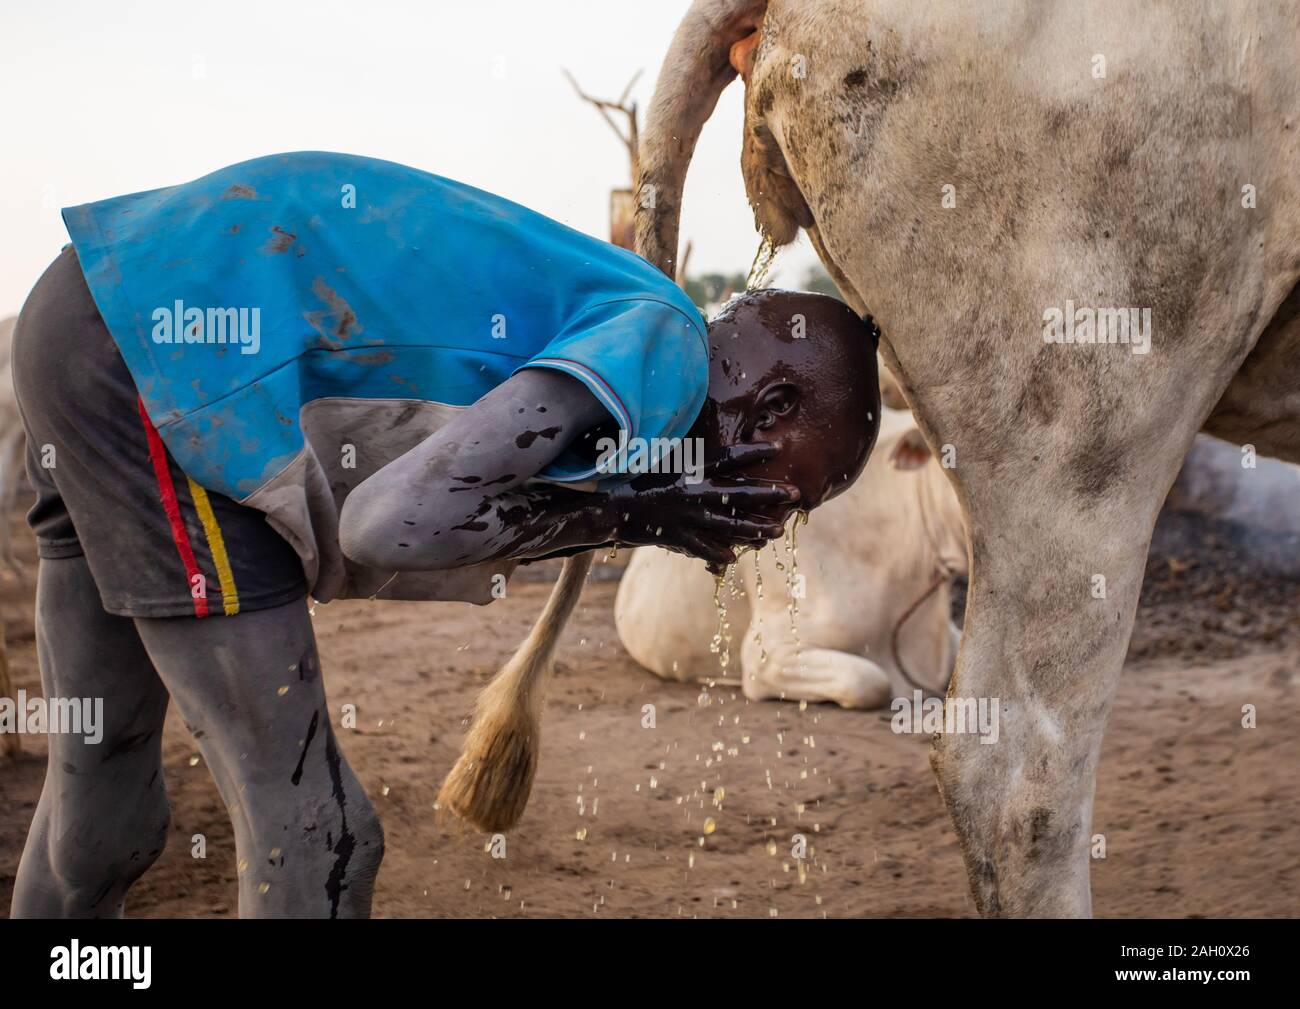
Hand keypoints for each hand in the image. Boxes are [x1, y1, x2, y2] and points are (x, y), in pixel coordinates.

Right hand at [606, 442, 799, 568]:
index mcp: (688, 471)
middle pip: (737, 494)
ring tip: (777, 532)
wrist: (607, 508)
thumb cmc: (635, 481)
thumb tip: (705, 453)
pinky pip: (702, 548)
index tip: (777, 448)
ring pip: (728, 526)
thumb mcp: (662, 463)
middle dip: (768, 494)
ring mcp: (684, 518)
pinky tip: (735, 557)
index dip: (752, 453)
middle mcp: (691, 493)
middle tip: (795, 494)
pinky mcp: (675, 537)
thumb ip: (686, 461)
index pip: (727, 459)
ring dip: (755, 530)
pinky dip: (718, 553)